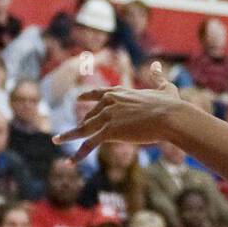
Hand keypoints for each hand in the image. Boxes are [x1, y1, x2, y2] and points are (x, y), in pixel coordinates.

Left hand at [55, 62, 182, 160]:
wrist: (170, 117)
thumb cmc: (170, 104)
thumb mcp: (164, 87)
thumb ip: (157, 76)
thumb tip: (156, 64)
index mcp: (120, 92)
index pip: (99, 94)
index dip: (87, 96)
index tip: (78, 98)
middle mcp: (110, 102)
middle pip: (91, 115)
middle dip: (84, 124)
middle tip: (76, 132)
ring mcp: (108, 116)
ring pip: (84, 128)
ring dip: (69, 135)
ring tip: (57, 139)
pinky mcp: (109, 131)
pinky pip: (89, 144)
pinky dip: (79, 154)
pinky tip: (70, 161)